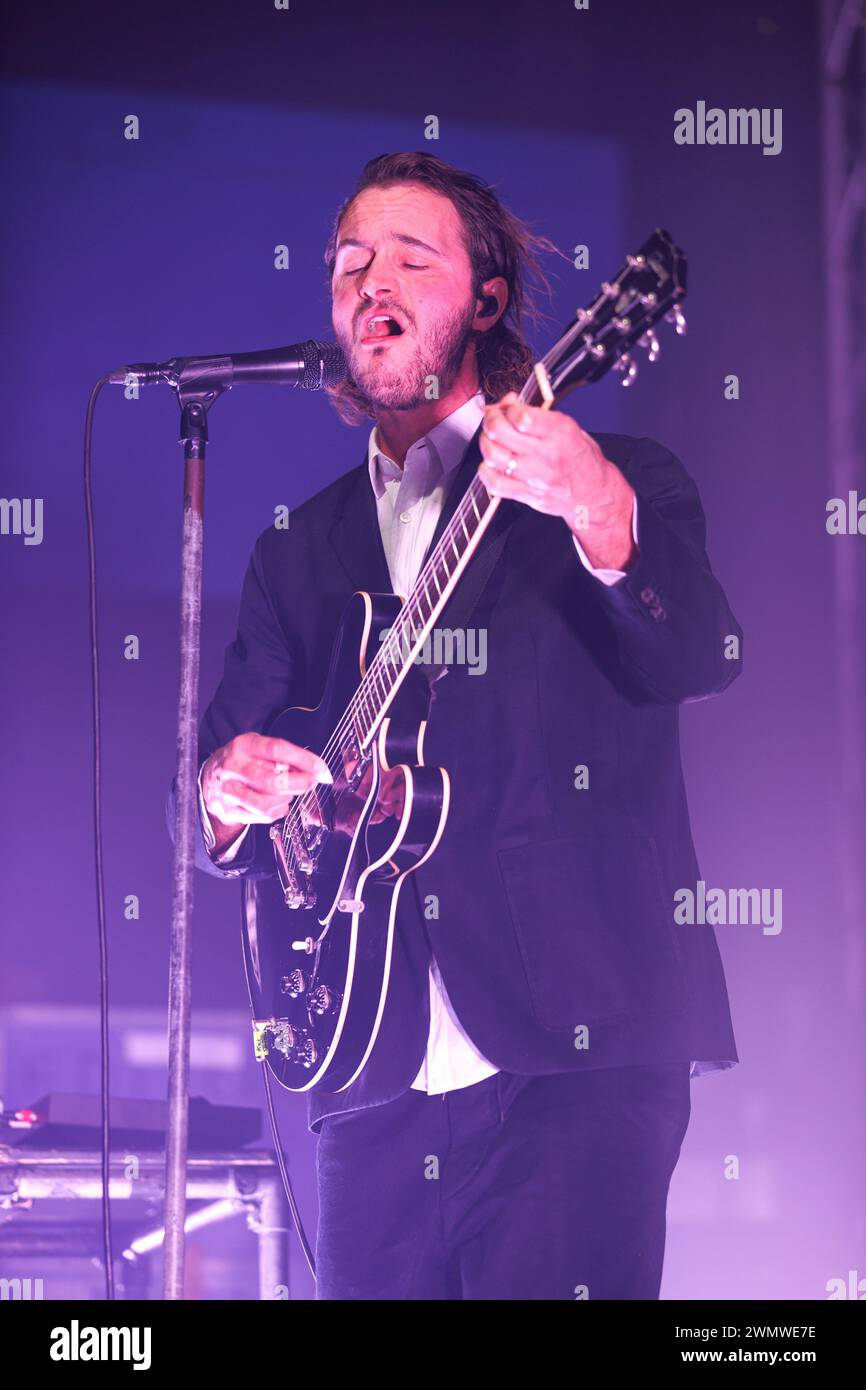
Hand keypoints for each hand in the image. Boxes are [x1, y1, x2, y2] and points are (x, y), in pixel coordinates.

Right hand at [201, 733, 330, 845]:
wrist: (210, 778)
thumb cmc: (242, 760)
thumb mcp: (259, 747)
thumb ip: (283, 756)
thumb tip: (314, 768)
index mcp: (243, 746)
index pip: (277, 750)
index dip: (303, 759)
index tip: (320, 768)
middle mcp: (233, 767)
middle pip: (273, 781)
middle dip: (300, 784)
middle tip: (311, 782)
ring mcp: (229, 790)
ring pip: (267, 803)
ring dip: (286, 800)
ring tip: (289, 792)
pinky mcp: (230, 810)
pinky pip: (263, 816)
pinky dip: (277, 811)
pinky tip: (277, 802)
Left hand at [478, 391, 636, 571]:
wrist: (594, 493)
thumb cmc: (580, 458)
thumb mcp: (568, 427)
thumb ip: (535, 414)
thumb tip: (505, 404)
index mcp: (560, 431)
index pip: (520, 415)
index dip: (507, 409)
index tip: (509, 409)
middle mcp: (547, 453)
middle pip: (500, 432)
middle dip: (491, 420)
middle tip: (493, 420)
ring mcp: (535, 476)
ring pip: (494, 455)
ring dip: (486, 444)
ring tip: (492, 441)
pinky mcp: (527, 494)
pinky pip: (495, 483)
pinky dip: (486, 471)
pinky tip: (491, 465)